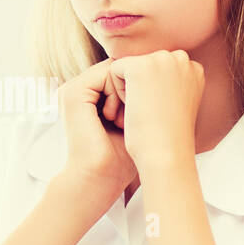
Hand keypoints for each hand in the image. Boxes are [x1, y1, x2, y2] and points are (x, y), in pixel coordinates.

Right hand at [55, 57, 137, 209]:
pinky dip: (120, 91)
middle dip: (136, 85)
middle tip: (141, 113)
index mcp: (89, 96)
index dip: (141, 84)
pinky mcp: (73, 94)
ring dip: (129, 89)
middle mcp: (79, 90)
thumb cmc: (122, 157)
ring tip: (131, 117)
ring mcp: (72, 90)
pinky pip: (105, 75)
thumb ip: (141, 97)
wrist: (101, 176)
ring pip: (114, 69)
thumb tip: (171, 78)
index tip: (149, 110)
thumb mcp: (133, 120)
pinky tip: (124, 115)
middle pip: (118, 68)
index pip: (121, 72)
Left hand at [106, 50, 204, 169]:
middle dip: (139, 88)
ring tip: (142, 113)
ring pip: (129, 68)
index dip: (151, 92)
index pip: (157, 69)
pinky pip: (115, 71)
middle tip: (149, 115)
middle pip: (143, 65)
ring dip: (129, 91)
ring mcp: (161, 60)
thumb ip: (172, 85)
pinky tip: (132, 109)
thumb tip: (154, 79)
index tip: (158, 114)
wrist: (167, 154)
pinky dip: (118, 92)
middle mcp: (181, 59)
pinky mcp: (140, 66)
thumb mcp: (178, 105)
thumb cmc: (170, 139)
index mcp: (193, 68)